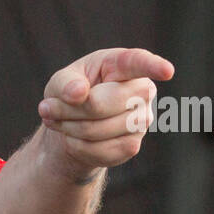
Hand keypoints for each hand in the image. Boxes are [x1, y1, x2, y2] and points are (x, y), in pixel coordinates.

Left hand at [37, 48, 174, 177]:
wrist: (72, 127)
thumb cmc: (71, 94)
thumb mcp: (60, 82)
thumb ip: (66, 83)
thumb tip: (79, 92)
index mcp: (123, 66)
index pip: (140, 63)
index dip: (153, 66)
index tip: (167, 71)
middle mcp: (141, 91)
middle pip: (102, 104)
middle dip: (68, 109)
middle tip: (46, 108)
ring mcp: (141, 120)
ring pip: (98, 129)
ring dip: (69, 128)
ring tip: (58, 121)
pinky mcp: (132, 145)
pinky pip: (100, 150)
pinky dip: (77, 146)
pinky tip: (73, 137)